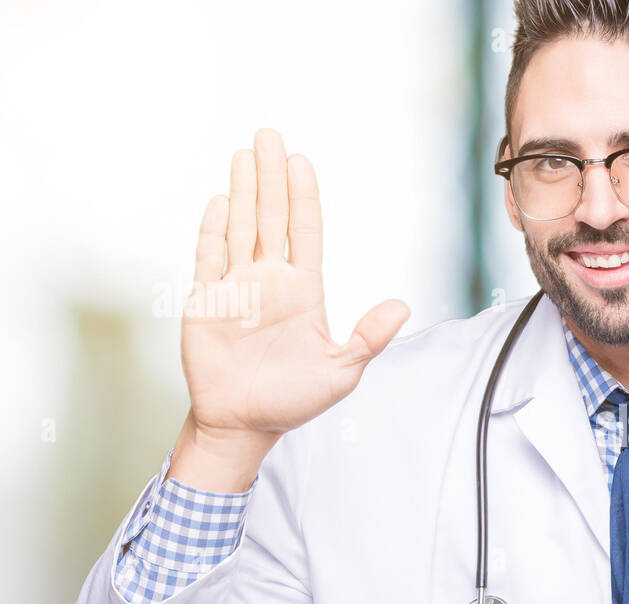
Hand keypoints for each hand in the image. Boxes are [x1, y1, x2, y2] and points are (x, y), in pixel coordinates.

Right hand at [181, 128, 409, 442]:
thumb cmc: (294, 400)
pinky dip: (213, 229)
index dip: (303, 197)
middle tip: (270, 134)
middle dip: (270, 176)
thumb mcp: (342, 370)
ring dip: (241, 190)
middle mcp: (270, 281)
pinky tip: (219, 201)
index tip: (302, 161)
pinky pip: (209, 257)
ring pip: (240, 227)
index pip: (305, 232)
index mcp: (304, 291)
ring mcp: (237, 287)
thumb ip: (369, 337)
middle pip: (271, 217)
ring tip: (245, 152)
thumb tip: (403, 306)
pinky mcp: (206, 301)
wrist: (245, 424)